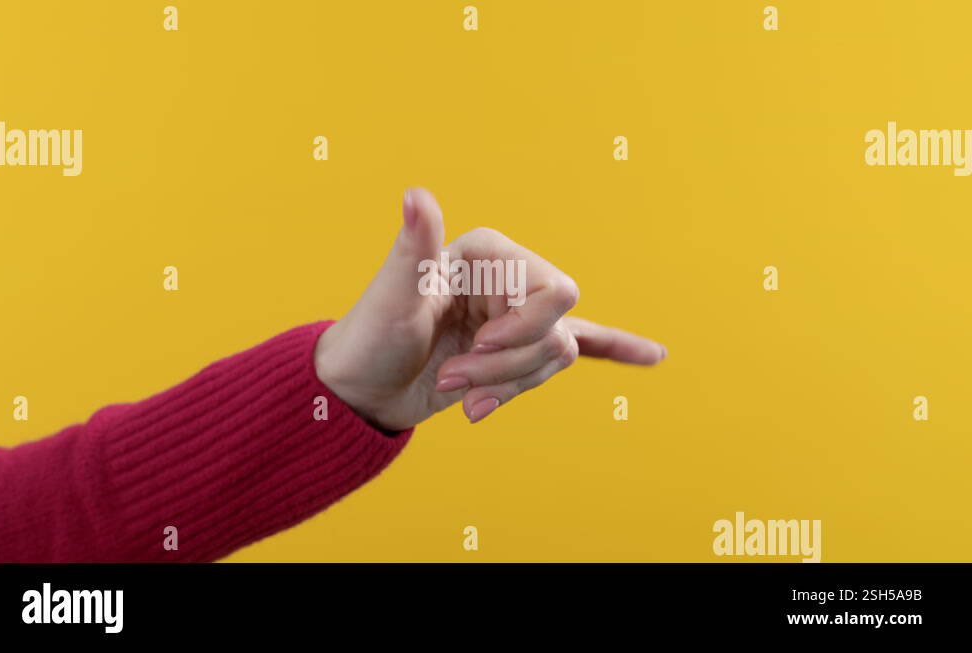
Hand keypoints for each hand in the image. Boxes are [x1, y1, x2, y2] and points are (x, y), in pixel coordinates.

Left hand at [314, 188, 666, 431]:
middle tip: (454, 380)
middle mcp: (510, 279)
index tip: (473, 349)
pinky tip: (652, 357)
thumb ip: (413, 246)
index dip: (522, 331)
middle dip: (509, 366)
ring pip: (553, 358)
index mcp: (489, 254)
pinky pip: (582, 347)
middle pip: (555, 330)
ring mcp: (517, 316)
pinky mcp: (520, 350)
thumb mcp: (390, 297)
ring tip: (458, 393)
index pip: (552, 292)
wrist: (362, 388)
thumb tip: (414, 194)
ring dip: (506, 387)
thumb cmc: (369, 338)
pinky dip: (615, 350)